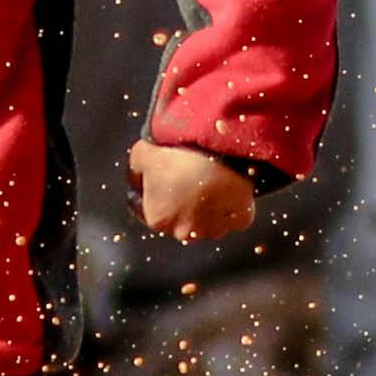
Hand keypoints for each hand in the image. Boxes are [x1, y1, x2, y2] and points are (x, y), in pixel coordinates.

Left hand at [129, 141, 254, 241]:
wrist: (218, 143)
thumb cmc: (177, 150)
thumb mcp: (140, 156)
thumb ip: (134, 175)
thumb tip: (136, 182)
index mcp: (157, 220)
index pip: (142, 209)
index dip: (144, 192)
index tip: (153, 178)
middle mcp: (185, 231)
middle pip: (177, 218)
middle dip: (178, 202)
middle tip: (184, 177)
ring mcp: (215, 228)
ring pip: (207, 221)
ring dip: (205, 207)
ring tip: (208, 180)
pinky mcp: (240, 219)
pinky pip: (234, 215)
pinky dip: (232, 204)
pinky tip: (228, 187)